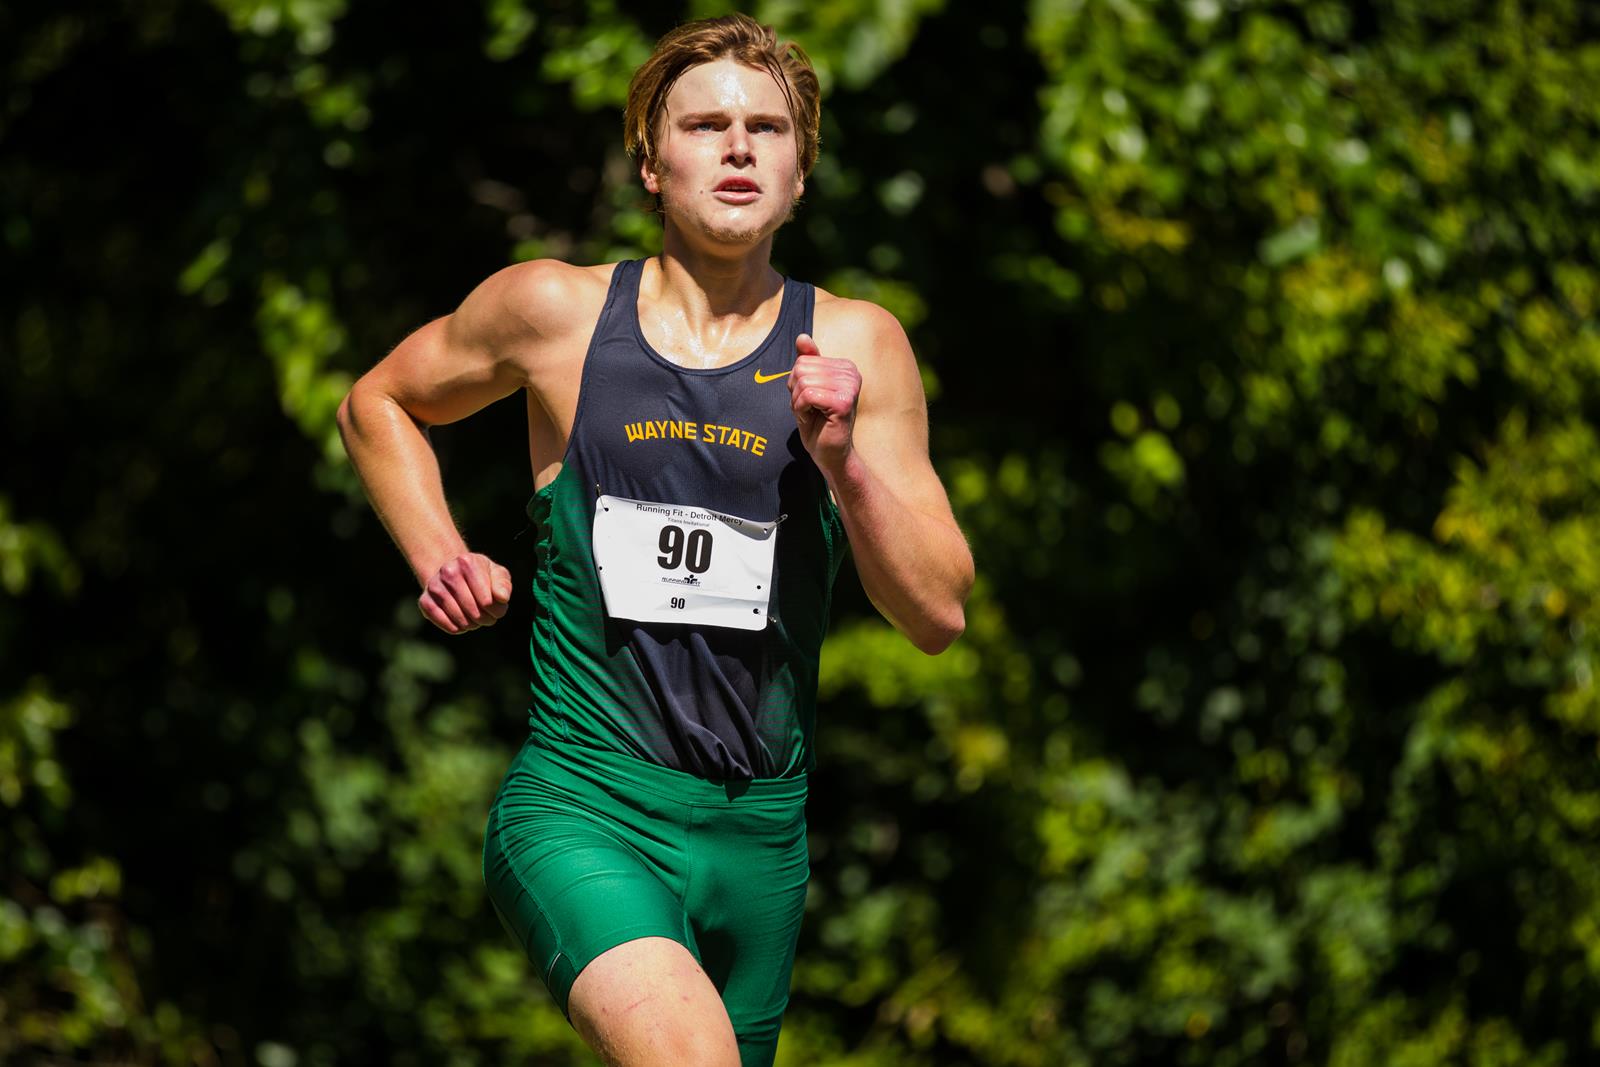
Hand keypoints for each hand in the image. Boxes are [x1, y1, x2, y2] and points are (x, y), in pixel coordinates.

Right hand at [418, 552, 511, 633]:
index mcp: (467, 562)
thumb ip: (503, 584)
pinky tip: (462, 622)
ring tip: (475, 618)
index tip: (497, 609)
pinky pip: (446, 624)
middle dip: (485, 619)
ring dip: (472, 625)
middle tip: (487, 617)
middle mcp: (448, 571)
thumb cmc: (481, 575)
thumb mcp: (496, 573)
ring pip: (460, 620)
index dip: (497, 610)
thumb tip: (502, 598)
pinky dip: (457, 628)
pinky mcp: (424, 601)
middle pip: (474, 611)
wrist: (452, 573)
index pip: (487, 600)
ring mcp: (434, 586)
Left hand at [789, 333, 860, 477]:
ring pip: (803, 382)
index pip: (803, 360)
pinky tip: (814, 419)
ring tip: (812, 415)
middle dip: (796, 392)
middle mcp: (851, 372)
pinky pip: (808, 395)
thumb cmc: (818, 422)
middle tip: (809, 409)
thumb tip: (802, 337)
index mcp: (845, 366)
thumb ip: (807, 362)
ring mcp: (850, 386)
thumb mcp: (808, 388)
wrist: (829, 454)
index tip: (810, 400)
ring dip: (799, 403)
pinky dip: (801, 410)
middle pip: (801, 369)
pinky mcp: (844, 402)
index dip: (796, 382)